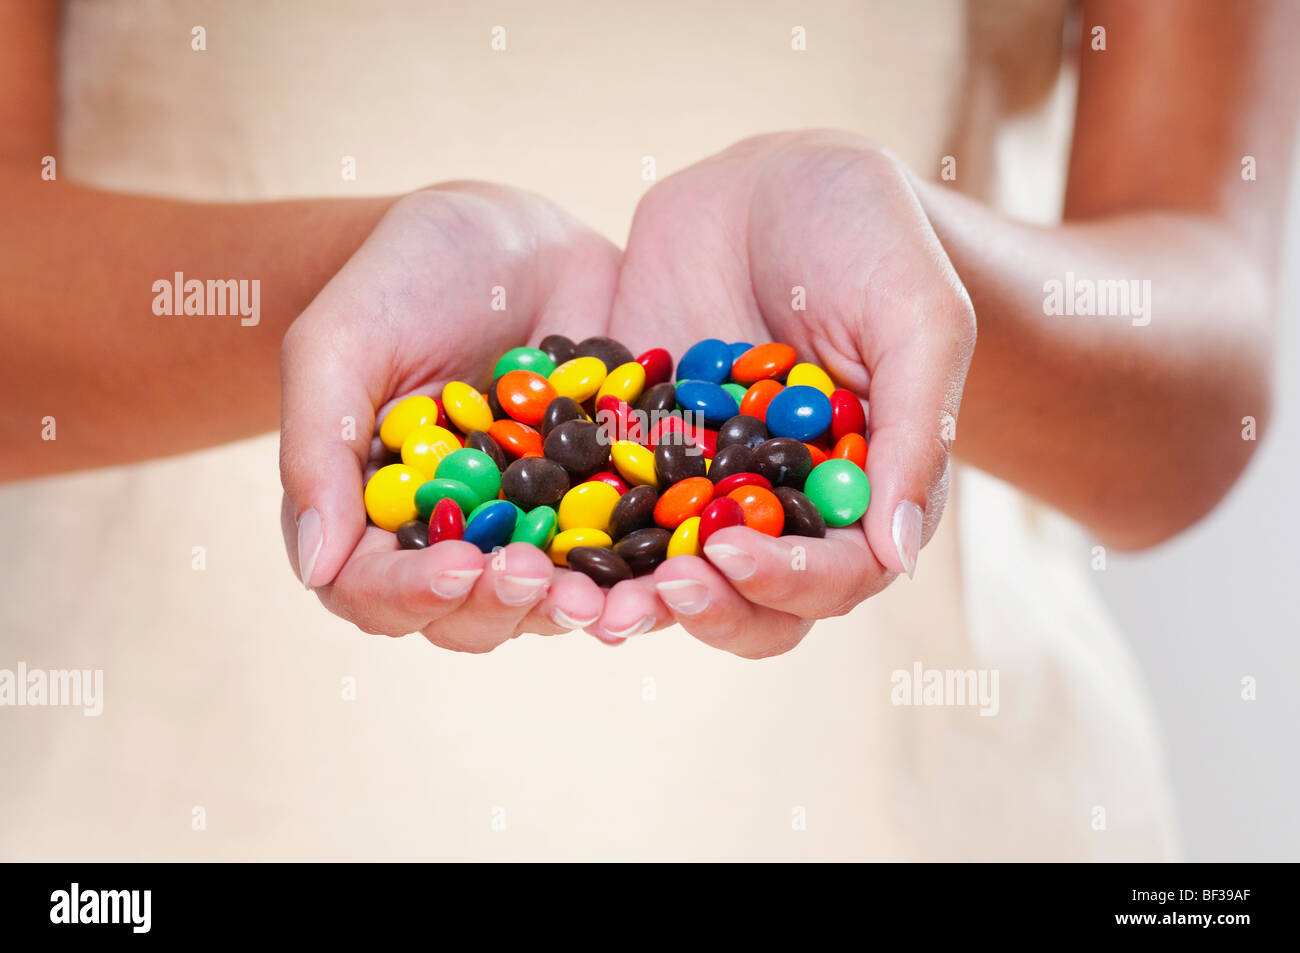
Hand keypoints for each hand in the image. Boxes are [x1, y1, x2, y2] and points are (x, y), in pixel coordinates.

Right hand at [279, 184, 620, 650]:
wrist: (509, 234)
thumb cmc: (403, 276)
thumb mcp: (342, 341)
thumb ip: (318, 446)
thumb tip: (313, 566)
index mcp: (371, 515)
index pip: (373, 589)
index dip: (410, 594)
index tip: (454, 568)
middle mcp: (452, 537)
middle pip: (466, 615)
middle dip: (500, 607)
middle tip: (536, 578)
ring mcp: (530, 528)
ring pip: (545, 601)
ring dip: (572, 609)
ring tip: (604, 602)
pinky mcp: (599, 505)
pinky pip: (620, 557)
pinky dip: (641, 575)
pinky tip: (669, 574)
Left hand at [594, 131, 974, 655]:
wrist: (775, 178)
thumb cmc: (872, 238)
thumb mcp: (916, 315)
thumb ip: (913, 430)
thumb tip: (898, 556)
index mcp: (860, 493)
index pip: (837, 574)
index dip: (789, 581)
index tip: (733, 552)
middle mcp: (779, 505)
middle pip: (753, 599)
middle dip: (708, 605)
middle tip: (662, 586)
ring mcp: (700, 481)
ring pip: (671, 570)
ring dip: (632, 594)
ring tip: (584, 596)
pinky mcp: (633, 447)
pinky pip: (601, 503)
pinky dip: (570, 526)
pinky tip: (530, 533)